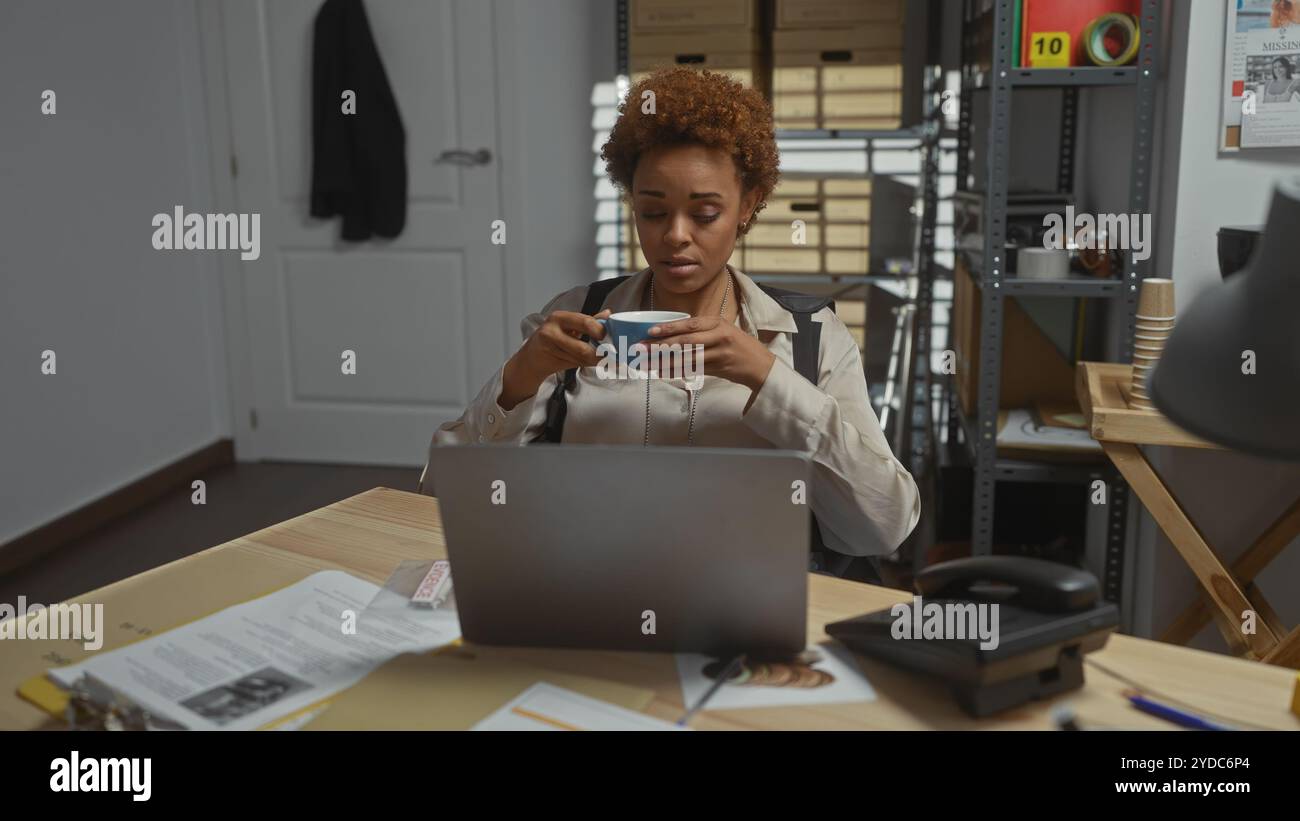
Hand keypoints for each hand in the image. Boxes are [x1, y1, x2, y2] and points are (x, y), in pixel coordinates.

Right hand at [499, 309, 610, 409]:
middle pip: (582, 346)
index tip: (612, 338)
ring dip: (595, 361)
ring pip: (580, 358)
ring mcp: (549, 345)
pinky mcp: (548, 358)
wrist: (530, 358)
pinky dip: (587, 365)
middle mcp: (552, 329)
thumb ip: (589, 321)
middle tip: (612, 355)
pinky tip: (593, 363)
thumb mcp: (569, 327)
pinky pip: (574, 364)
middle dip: (600, 353)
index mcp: (561, 317)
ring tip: (606, 360)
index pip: (586, 322)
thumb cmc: (552, 340)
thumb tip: (608, 313)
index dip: (602, 331)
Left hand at [644, 315, 775, 392]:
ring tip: (647, 362)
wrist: (760, 364)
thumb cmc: (738, 345)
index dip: (669, 327)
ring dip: (665, 361)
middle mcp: (719, 336)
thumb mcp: (722, 330)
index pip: (690, 324)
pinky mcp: (720, 368)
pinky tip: (662, 372)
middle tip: (642, 348)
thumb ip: (701, 331)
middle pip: (686, 341)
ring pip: (687, 357)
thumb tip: (670, 334)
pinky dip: (676, 371)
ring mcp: (720, 353)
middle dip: (662, 345)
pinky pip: (693, 370)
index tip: (650, 330)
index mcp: (717, 323)